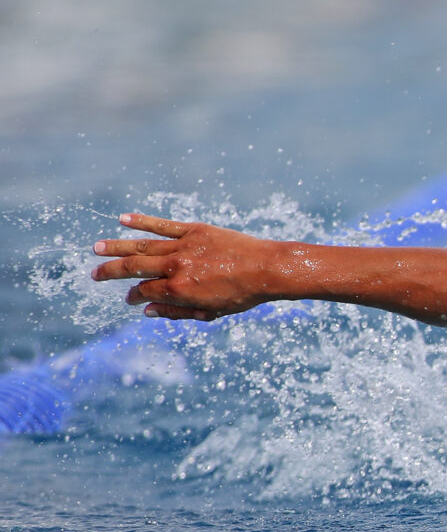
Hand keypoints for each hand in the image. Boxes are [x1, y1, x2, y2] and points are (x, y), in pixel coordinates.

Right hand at [90, 213, 281, 321]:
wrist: (268, 269)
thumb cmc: (242, 295)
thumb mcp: (211, 312)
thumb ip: (177, 312)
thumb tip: (148, 311)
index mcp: (179, 289)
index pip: (144, 292)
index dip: (134, 296)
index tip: (130, 298)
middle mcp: (176, 267)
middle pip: (134, 268)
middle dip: (111, 271)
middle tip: (93, 273)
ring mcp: (184, 246)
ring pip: (142, 245)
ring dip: (117, 246)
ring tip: (97, 248)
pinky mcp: (195, 230)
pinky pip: (163, 225)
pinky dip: (142, 222)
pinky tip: (123, 219)